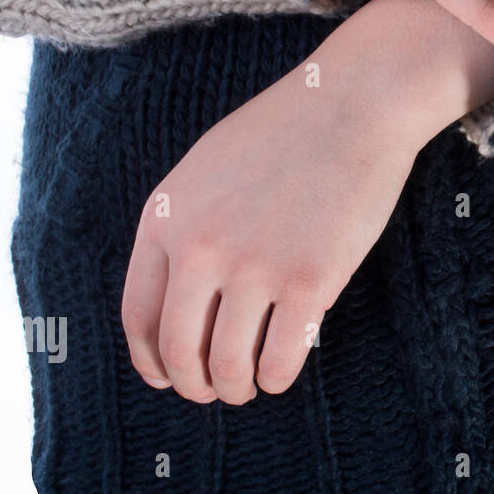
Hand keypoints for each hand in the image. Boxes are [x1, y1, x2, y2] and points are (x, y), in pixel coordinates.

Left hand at [120, 0, 493, 403]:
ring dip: (236, 387)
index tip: (166, 375)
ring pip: (229, 364)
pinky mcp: (309, 281)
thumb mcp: (207, 167)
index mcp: (166, 219)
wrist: (355, 104)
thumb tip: (184, 292)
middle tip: (213, 390)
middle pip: (180, 349)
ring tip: (248, 387)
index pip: (138, 315)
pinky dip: (276, 377)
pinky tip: (281, 372)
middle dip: (193, 383)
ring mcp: (255, 267)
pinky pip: (280, 357)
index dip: (151, 359)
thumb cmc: (288, 130)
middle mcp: (200, 249)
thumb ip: (186, 223)